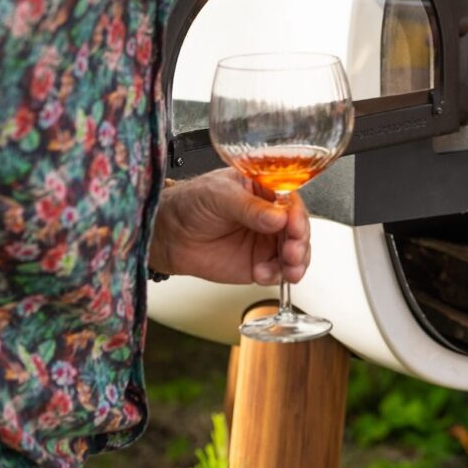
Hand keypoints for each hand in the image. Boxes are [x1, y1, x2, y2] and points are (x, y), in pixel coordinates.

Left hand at [149, 168, 310, 285]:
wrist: (168, 234)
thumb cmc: (190, 203)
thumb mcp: (219, 195)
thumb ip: (249, 207)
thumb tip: (277, 217)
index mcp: (266, 191)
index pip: (291, 201)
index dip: (297, 214)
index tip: (293, 224)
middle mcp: (272, 216)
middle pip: (299, 228)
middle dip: (300, 241)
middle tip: (292, 250)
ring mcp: (266, 241)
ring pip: (296, 252)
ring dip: (297, 261)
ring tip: (288, 268)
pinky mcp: (259, 263)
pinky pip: (278, 272)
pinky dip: (277, 275)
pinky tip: (262, 273)